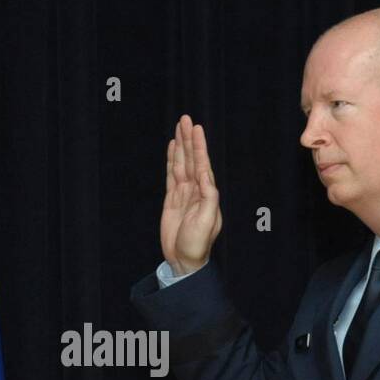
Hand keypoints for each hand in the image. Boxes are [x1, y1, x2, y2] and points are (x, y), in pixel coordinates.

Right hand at [159, 114, 221, 274]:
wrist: (184, 260)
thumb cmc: (197, 244)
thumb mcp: (207, 221)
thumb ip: (208, 197)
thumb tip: (204, 175)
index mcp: (207, 194)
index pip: (202, 165)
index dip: (199, 147)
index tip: (196, 129)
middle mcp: (196, 190)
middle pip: (191, 159)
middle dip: (189, 140)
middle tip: (186, 119)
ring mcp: (184, 194)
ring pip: (181, 164)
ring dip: (181, 146)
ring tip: (180, 127)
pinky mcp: (172, 199)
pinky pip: (171, 175)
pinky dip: (172, 160)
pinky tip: (173, 149)